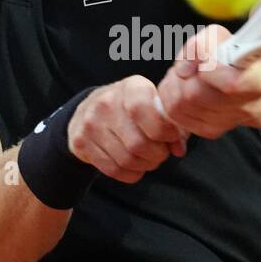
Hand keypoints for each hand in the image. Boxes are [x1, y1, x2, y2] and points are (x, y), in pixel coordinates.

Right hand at [67, 76, 188, 183]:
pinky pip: (113, 169)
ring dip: (145, 165)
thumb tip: (179, 149)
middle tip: (161, 153)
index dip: (164, 130)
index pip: (143, 110)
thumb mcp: (152, 105)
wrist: (88, 111)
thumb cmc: (131, 109)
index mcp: (130, 87)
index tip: (171, 137)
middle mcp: (107, 102)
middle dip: (157, 154)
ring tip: (149, 159)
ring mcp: (91, 123)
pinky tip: (135, 166)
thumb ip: (171, 124)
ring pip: (127, 159)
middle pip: (138, 143)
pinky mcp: (82, 142)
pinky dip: (131, 173)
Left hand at [156, 24, 260, 138]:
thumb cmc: (233, 57)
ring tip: (189, 75)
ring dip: (175, 83)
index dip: (209, 69)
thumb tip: (184, 69)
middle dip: (185, 75)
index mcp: (255, 82)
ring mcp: (224, 123)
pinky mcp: (208, 131)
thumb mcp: (223, 37)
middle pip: (193, 93)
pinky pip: (173, 112)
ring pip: (178, 103)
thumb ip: (204, 43)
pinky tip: (185, 88)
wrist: (249, 84)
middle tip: (194, 66)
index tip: (205, 61)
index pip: (230, 84)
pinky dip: (171, 95)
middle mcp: (242, 108)